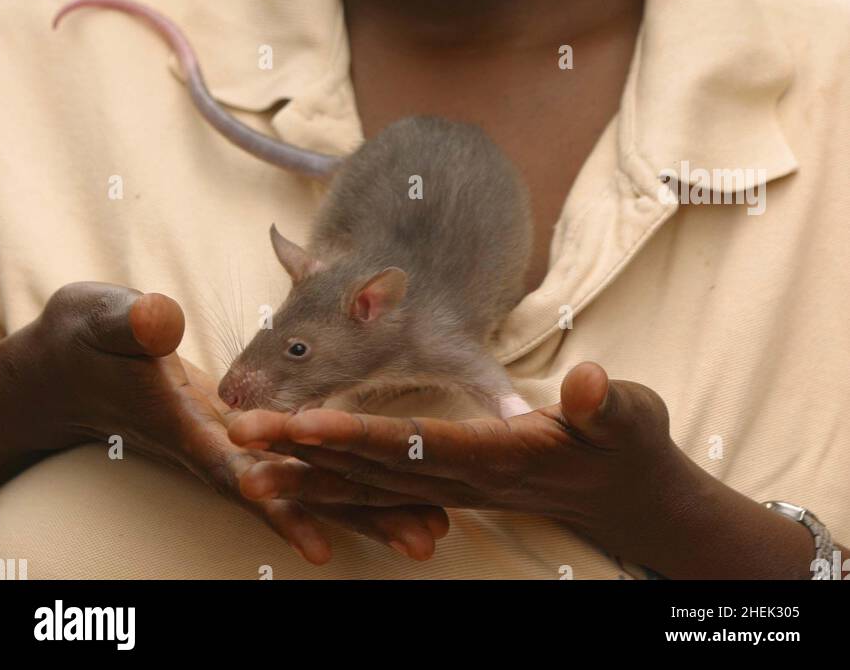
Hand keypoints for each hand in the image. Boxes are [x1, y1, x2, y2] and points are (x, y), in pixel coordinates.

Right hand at [0, 283, 447, 564]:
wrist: (68, 367)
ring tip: (430, 532)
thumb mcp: (98, 320)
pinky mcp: (246, 434)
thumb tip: (160, 323)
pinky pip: (304, 463)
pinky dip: (345, 479)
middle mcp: (219, 444)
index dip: (279, 501)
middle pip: (296, 492)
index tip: (321, 539)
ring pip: (309, 482)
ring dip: (366, 507)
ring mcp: (236, 443)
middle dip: (356, 517)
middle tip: (422, 539)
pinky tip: (390, 497)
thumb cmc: (82, 341)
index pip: (236, 467)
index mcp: (186, 422)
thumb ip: (131, 325)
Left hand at [227, 361, 693, 571]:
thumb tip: (588, 381)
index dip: (362, 434)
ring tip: (246, 475)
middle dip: (307, 454)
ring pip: (368, 485)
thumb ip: (604, 404)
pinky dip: (334, 491)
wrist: (633, 496)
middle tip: (244, 438)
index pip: (418, 443)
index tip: (308, 422)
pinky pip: (381, 492)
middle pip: (374, 466)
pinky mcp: (448, 487)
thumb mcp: (628, 417)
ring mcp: (453, 488)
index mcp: (498, 455)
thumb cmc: (628, 446)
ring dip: (307, 479)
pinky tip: (294, 489)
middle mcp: (465, 478)